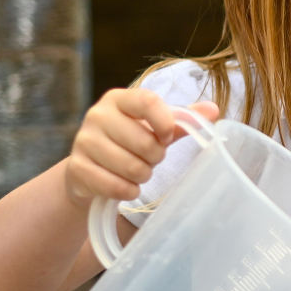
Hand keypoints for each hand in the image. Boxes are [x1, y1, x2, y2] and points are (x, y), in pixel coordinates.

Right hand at [64, 89, 219, 207]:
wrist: (89, 169)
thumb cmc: (129, 143)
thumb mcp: (153, 128)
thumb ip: (181, 119)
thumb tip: (214, 109)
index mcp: (119, 99)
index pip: (148, 101)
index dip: (165, 123)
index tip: (168, 138)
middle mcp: (97, 115)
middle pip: (145, 142)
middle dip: (155, 157)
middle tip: (149, 158)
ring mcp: (83, 141)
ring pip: (132, 168)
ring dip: (143, 175)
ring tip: (137, 171)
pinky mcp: (76, 168)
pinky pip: (116, 186)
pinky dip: (128, 191)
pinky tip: (126, 186)